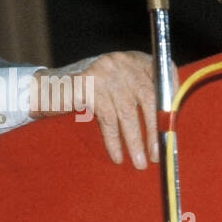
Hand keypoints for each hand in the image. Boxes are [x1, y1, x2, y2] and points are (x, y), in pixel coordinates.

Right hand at [29, 52, 170, 168]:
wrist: (47, 90)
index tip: (174, 123)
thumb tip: (166, 124)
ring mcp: (104, 71)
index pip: (164, 72)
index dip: (172, 96)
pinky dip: (114, 141)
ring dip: (135, 141)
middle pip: (148, 96)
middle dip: (154, 129)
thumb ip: (138, 95)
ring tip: (140, 162)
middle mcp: (121, 61)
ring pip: (127, 111)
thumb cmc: (87, 95)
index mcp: (133, 58)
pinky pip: (107, 118)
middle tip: (156, 154)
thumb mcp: (117, 88)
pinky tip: (117, 156)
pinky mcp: (87, 85)